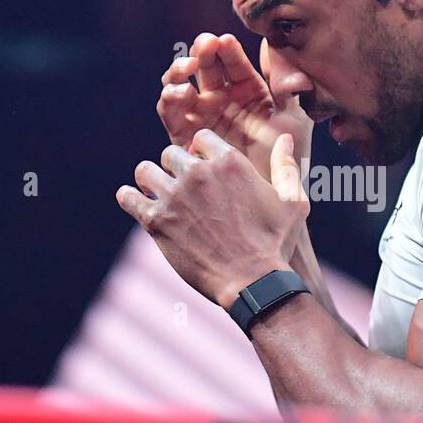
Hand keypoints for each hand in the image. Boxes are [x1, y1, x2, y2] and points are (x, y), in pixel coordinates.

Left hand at [116, 129, 309, 308]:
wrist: (253, 283)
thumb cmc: (276, 243)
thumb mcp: (293, 203)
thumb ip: (286, 166)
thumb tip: (286, 140)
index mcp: (229, 162)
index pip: (201, 138)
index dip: (201, 151)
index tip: (202, 166)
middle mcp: (199, 173)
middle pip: (171, 153)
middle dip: (176, 167)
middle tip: (182, 187)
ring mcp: (175, 196)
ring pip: (146, 171)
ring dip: (151, 180)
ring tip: (157, 194)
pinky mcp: (156, 221)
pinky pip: (128, 197)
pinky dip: (129, 198)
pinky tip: (136, 203)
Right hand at [158, 33, 312, 180]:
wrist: (267, 196)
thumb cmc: (285, 160)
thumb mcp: (292, 118)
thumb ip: (287, 85)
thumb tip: (274, 47)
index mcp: (249, 92)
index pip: (235, 63)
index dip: (228, 50)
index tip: (225, 41)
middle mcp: (223, 100)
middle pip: (205, 68)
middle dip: (202, 53)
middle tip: (203, 46)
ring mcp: (202, 117)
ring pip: (183, 85)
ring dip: (180, 72)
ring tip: (188, 69)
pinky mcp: (184, 136)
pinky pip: (171, 113)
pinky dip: (170, 99)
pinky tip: (180, 93)